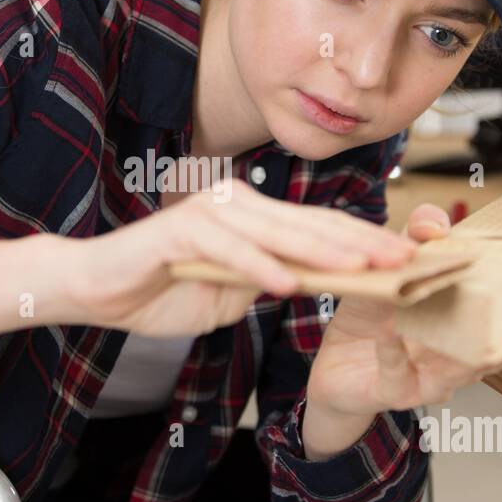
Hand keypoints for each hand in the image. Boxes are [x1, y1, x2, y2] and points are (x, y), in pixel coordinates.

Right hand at [62, 178, 418, 336]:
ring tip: (361, 268)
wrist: (96, 288)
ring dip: (321, 251)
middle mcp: (236, 205)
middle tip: (402, 259)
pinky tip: (287, 285)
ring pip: (276, 233)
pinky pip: (229, 251)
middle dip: (360, 244)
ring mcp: (209, 213)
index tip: (405, 259)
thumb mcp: (230, 296)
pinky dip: (258, 268)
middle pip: (309, 224)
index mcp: (253, 217)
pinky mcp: (180, 231)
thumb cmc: (161, 290)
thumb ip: (269, 283)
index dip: (363, 241)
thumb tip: (313, 285)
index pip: (318, 227)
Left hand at [307, 202, 501, 417]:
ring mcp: (434, 378)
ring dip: (477, 348)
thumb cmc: (373, 317)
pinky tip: (391, 333)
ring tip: (479, 319)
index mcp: (469, 326)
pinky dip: (396, 352)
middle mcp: (462, 357)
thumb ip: (415, 242)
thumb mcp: (392, 270)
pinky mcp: (398, 391)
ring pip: (468, 371)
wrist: (333, 363)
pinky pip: (401, 375)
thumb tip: (435, 222)